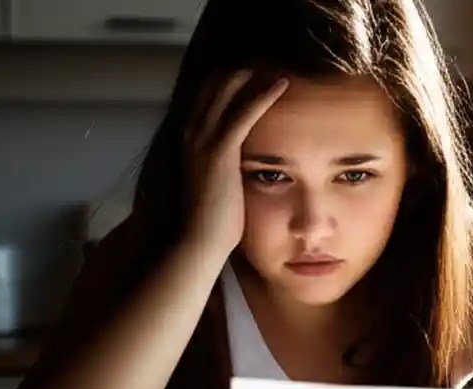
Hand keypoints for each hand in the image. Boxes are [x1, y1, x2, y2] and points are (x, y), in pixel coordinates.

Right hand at [182, 70, 288, 251]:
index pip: (207, 94)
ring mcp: (203, 141)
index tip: (256, 71)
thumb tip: (240, 166)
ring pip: (227, 90)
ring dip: (254, 74)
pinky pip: (244, 111)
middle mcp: (192, 134)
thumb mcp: (215, 185)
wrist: (199, 242)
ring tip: (280, 66)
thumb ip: (223, 167)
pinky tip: (282, 84)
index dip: (229, 79)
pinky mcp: (220, 152)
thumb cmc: (212, 222)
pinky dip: (263, 94)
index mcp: (190, 140)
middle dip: (242, 70)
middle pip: (215, 84)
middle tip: (271, 62)